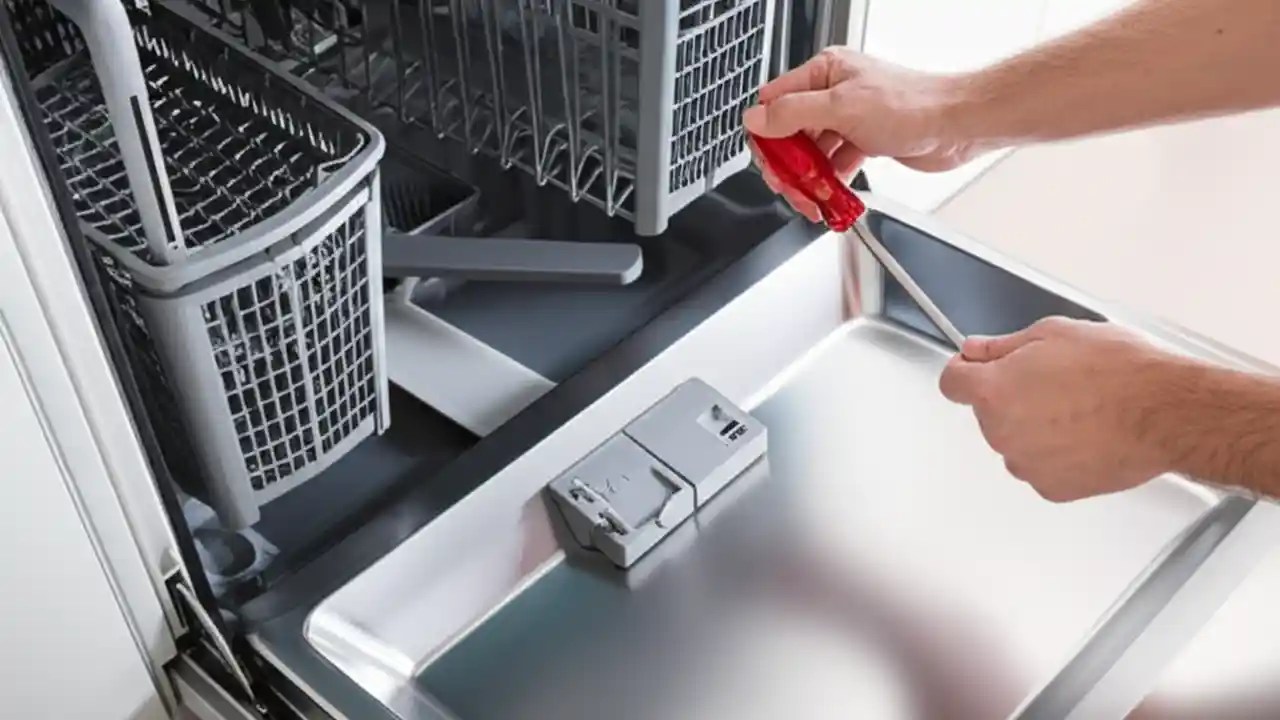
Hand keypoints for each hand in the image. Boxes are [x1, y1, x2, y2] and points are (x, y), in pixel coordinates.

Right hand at [743, 47, 975, 220]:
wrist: (955, 126)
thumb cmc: (911, 105)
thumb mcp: (841, 107)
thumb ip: (792, 113)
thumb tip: (756, 119)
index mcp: (825, 72)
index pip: (775, 101)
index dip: (767, 133)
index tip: (769, 160)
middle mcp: (834, 93)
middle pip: (791, 133)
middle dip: (788, 165)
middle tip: (790, 187)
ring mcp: (849, 119)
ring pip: (813, 153)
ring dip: (809, 179)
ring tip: (813, 199)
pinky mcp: (865, 141)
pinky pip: (835, 164)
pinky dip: (831, 183)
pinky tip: (832, 196)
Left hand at [938, 317, 1186, 501]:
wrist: (1165, 413)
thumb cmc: (1120, 371)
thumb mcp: (1055, 334)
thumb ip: (1003, 346)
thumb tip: (977, 350)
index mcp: (994, 391)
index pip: (951, 383)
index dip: (965, 370)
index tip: (976, 367)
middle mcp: (1001, 432)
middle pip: (988, 412)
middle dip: (1010, 396)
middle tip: (1054, 382)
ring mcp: (1026, 464)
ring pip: (1015, 441)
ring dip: (1034, 427)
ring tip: (1079, 409)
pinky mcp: (1052, 488)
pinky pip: (1041, 466)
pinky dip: (1056, 454)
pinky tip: (1087, 435)